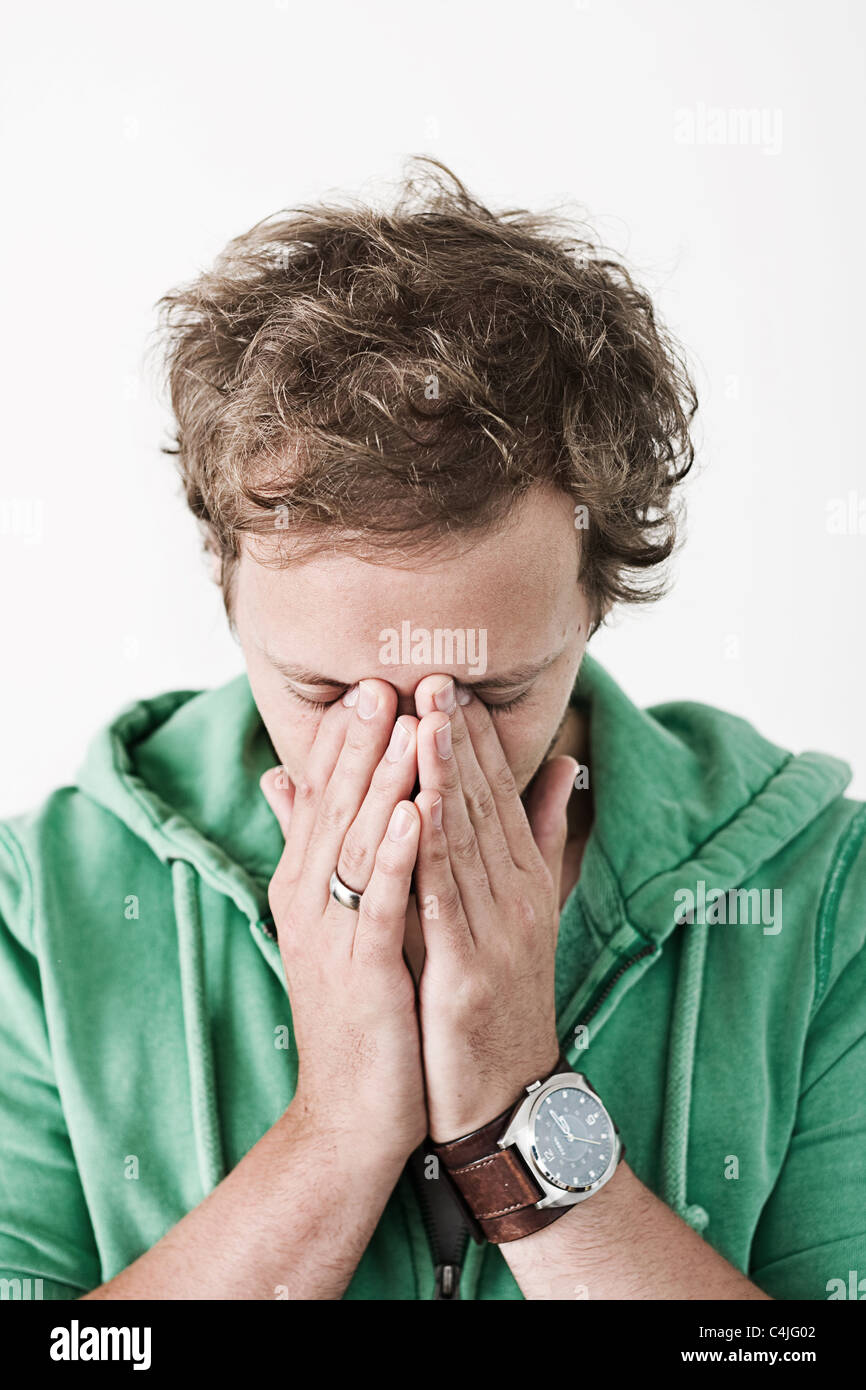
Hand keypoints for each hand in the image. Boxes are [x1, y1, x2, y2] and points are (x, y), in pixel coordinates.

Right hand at [261, 678, 427, 1161]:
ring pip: (354, 842)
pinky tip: (410, 813)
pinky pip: (376, 903)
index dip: (350, 740)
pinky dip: (391, 855)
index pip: (326, 796)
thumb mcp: (340, 922)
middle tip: (382, 679)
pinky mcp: (361, 971)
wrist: (352, 1110)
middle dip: (361, 743)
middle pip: (335, 806)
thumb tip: (298, 789)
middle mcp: (308, 900)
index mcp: (307, 883)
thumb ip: (331, 854)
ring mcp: (330, 935)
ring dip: (380, 781)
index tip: (375, 680)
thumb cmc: (359, 1007)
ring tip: (403, 724)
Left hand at [411, 675, 576, 1141]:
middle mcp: (516, 896)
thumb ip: (538, 838)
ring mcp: (495, 932)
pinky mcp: (468, 972)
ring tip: (422, 718)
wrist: (504, 1095)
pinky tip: (414, 807)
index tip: (446, 681)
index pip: (496, 795)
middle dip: (455, 738)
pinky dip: (430, 851)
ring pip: (465, 841)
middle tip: (431, 674)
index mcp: (522, 879)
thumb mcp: (525, 912)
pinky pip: (444, 901)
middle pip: (482, 805)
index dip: (472, 737)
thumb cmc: (503, 997)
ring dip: (443, 776)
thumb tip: (563, 766)